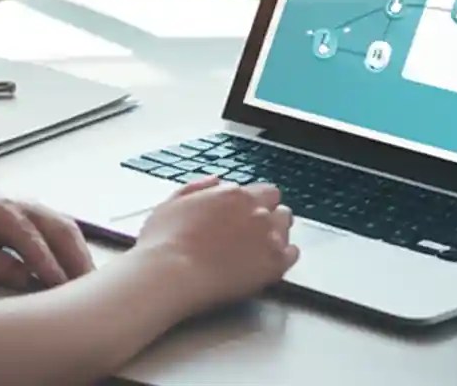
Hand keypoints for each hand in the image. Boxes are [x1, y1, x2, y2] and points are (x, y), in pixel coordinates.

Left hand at [0, 183, 94, 289]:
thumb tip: (26, 279)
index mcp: (5, 214)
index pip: (33, 241)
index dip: (48, 264)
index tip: (60, 287)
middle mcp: (28, 207)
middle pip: (61, 231)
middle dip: (77, 261)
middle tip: (90, 292)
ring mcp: (39, 207)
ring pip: (70, 230)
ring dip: (83, 256)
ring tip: (94, 286)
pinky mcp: (44, 214)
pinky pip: (68, 230)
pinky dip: (79, 250)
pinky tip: (84, 271)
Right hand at [134, 177, 298, 314]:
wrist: (169, 274)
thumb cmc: (163, 243)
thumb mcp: (173, 203)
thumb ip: (198, 187)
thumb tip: (215, 181)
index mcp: (234, 195)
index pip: (264, 192)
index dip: (255, 204)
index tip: (246, 215)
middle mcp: (256, 211)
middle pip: (278, 209)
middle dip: (268, 218)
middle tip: (252, 234)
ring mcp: (268, 237)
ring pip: (287, 227)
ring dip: (277, 234)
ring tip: (259, 249)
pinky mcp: (274, 264)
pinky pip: (293, 254)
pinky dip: (284, 257)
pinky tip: (269, 263)